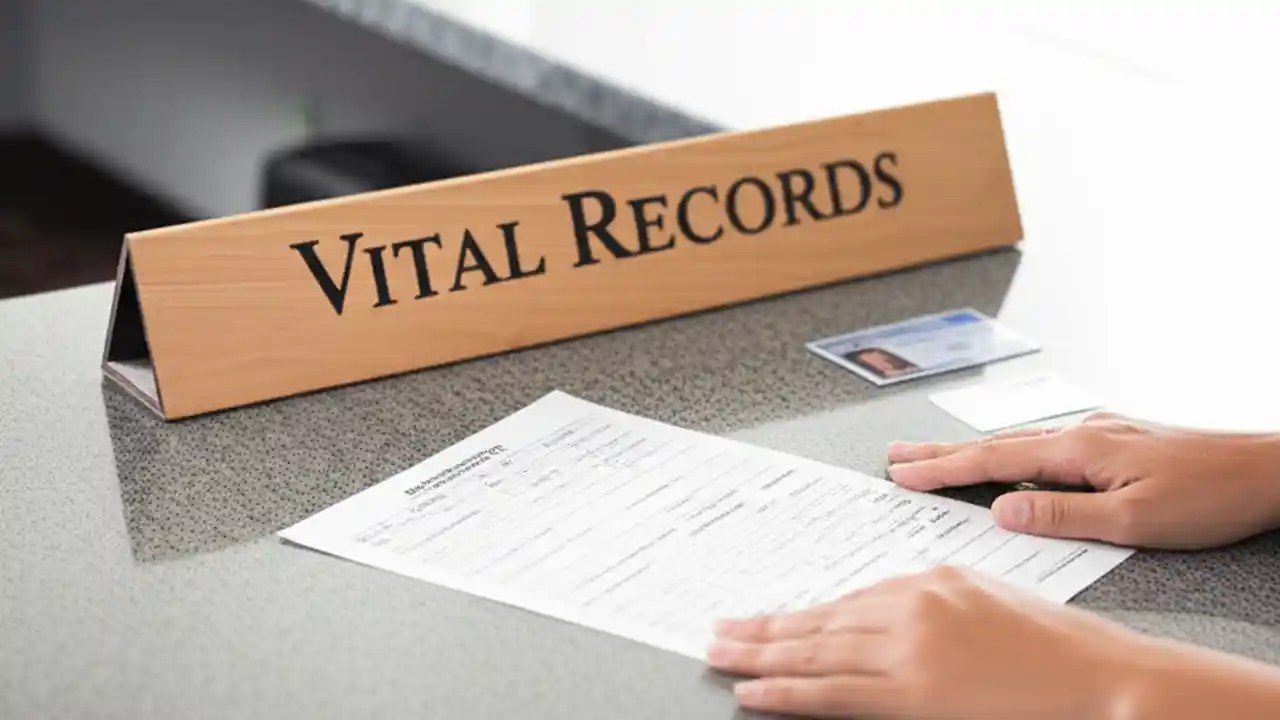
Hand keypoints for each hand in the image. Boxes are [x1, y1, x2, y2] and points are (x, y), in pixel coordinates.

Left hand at [708, 566, 1141, 718]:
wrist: (1101, 679)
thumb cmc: (1058, 648)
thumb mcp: (988, 600)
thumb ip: (932, 604)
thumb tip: (883, 614)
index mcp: (928, 581)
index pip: (846, 601)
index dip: (800, 614)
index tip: (766, 618)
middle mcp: (910, 606)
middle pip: (819, 621)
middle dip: (763, 629)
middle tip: (717, 630)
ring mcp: (908, 649)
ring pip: (816, 653)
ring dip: (761, 656)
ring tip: (720, 655)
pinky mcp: (912, 693)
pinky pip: (832, 692)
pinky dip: (786, 691)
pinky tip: (753, 691)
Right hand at [886, 414, 1279, 548]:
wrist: (1266, 470)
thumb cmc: (1210, 495)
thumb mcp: (1133, 522)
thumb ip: (1063, 516)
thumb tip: (1003, 512)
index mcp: (1079, 451)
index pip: (993, 461)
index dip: (943, 469)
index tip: (903, 474)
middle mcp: (1083, 435)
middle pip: (996, 445)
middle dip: (942, 452)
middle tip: (898, 455)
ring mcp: (1100, 435)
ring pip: (1020, 444)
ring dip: (973, 452)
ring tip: (937, 457)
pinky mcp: (1116, 443)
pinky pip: (1047, 448)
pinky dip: (1011, 455)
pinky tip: (1008, 461)